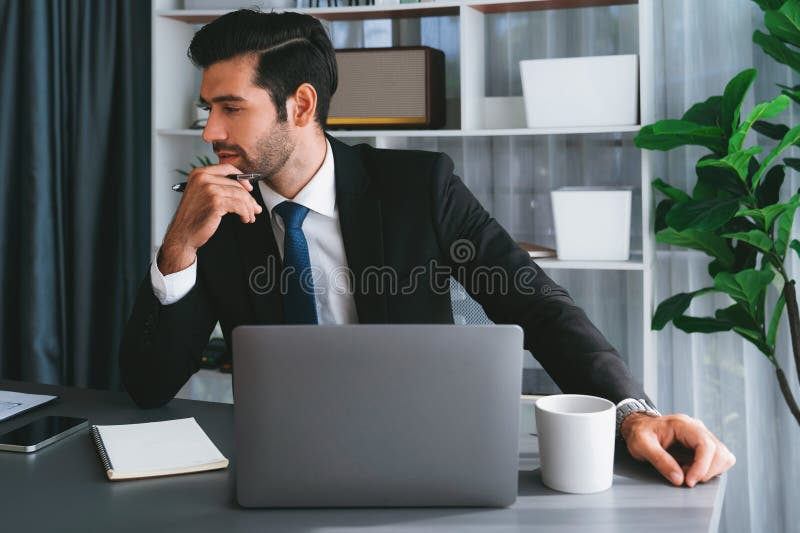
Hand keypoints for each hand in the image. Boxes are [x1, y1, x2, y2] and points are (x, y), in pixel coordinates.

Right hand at [159, 164, 262, 273]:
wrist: (183, 234)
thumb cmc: (193, 217)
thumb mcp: (203, 195)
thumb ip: (219, 187)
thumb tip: (246, 189)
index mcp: (199, 173)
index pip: (227, 168)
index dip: (242, 178)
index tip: (250, 188)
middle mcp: (203, 178)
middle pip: (237, 183)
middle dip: (249, 198)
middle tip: (254, 208)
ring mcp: (209, 189)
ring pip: (240, 195)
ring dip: (249, 208)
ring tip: (249, 217)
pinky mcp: (215, 202)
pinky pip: (240, 205)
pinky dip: (245, 213)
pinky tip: (244, 219)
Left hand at [620, 412, 735, 487]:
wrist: (638, 427)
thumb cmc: (639, 432)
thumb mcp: (641, 444)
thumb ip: (659, 460)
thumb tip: (679, 479)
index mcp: (683, 424)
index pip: (706, 444)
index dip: (702, 466)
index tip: (689, 481)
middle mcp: (697, 428)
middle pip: (719, 452)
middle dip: (705, 472)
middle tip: (684, 478)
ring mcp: (702, 437)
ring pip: (723, 457)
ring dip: (709, 471)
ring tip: (686, 473)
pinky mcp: (704, 447)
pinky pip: (718, 461)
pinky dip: (709, 471)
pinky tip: (691, 471)